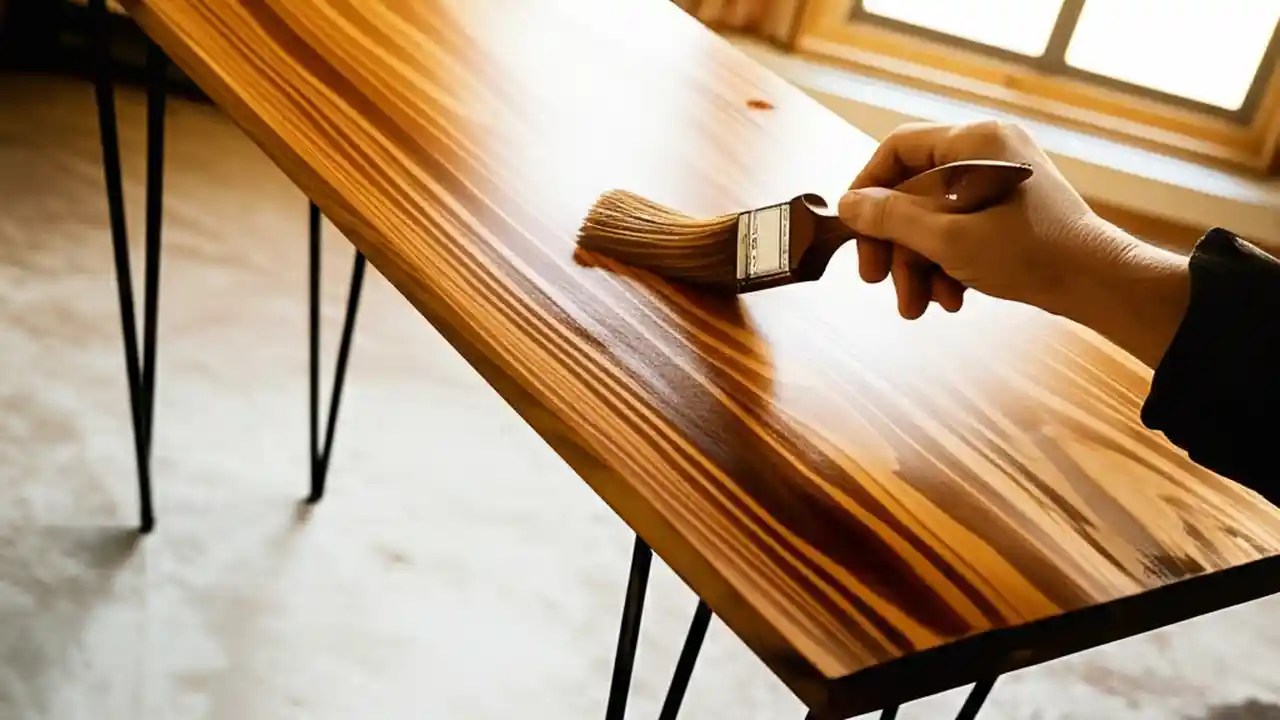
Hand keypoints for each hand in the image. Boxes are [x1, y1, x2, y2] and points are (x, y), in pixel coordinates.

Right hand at [838, 120, 1190, 367]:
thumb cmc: (1030, 254)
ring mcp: (999, 182)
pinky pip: (960, 229)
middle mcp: (987, 152)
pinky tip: (950, 298)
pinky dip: (947, 264)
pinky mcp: (1008, 212)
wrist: (1098, 284)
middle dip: (895, 244)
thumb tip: (847, 205)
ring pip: (934, 218)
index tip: (852, 228)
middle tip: (877, 281)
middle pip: (913, 191)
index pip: (898, 149)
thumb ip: (892, 218)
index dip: (867, 188)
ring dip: (918, 264)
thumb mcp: (947, 238)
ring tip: (918, 306)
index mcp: (975, 141)